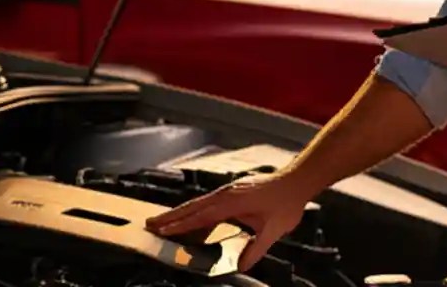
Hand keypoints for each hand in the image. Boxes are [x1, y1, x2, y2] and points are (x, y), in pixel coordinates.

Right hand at [144, 172, 311, 271]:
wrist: (297, 180)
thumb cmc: (286, 203)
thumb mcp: (274, 229)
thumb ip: (257, 248)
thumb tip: (242, 266)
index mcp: (232, 202)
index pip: (201, 216)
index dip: (182, 225)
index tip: (163, 231)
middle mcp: (226, 194)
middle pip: (192, 207)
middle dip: (170, 216)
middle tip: (149, 224)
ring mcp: (228, 191)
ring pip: (198, 203)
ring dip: (180, 213)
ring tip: (162, 222)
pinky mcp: (232, 191)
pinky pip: (208, 202)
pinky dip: (194, 211)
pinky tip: (190, 219)